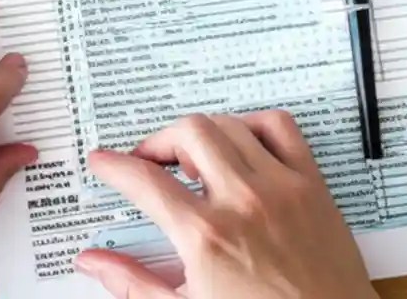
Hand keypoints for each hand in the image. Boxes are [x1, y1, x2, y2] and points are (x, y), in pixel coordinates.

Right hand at [77, 112, 377, 298]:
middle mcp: (243, 201)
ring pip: (229, 124)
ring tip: (191, 158)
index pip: (145, 180)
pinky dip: (253, 123)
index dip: (114, 166)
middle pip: (187, 133)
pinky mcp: (312, 185)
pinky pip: (280, 127)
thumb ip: (134, 283)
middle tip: (149, 162)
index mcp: (206, 236)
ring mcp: (281, 187)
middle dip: (158, 141)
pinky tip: (241, 143)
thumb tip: (94, 263)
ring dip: (201, 132)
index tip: (104, 162)